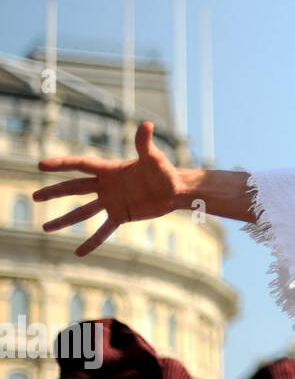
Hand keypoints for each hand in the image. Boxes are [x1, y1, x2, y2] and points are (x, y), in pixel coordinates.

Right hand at [32, 121, 181, 256]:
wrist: (177, 190)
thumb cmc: (166, 171)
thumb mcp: (154, 158)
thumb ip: (145, 143)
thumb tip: (146, 125)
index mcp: (109, 170)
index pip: (80, 165)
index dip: (61, 164)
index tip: (41, 165)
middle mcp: (106, 186)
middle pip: (74, 188)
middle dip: (54, 192)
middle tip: (34, 196)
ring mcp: (112, 201)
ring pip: (82, 212)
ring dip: (64, 220)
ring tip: (45, 227)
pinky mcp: (121, 215)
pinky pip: (103, 231)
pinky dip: (92, 242)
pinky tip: (79, 253)